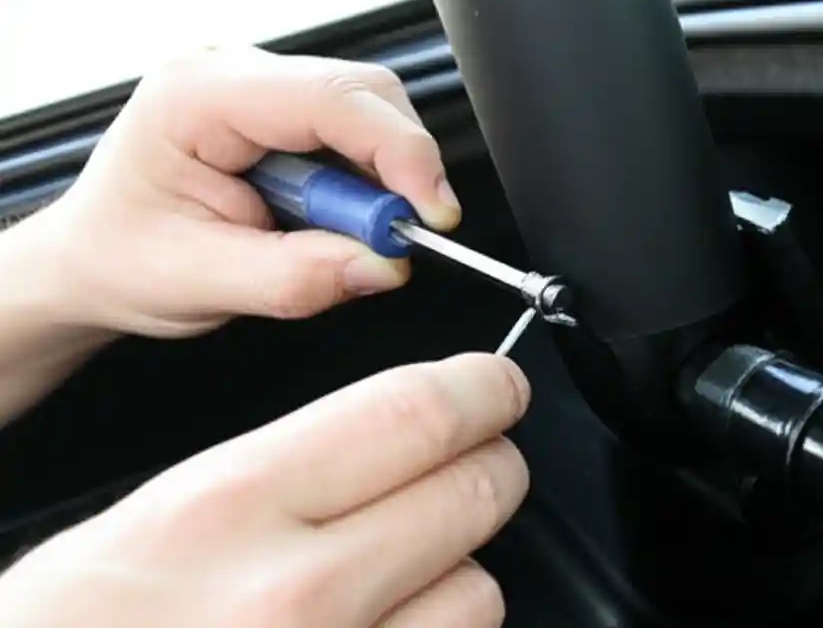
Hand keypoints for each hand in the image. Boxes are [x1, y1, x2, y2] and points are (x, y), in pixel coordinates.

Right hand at [0, 353, 529, 627]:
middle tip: (479, 460)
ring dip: (461, 569)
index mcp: (230, 509)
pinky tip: (387, 627)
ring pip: (479, 592)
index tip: (494, 386)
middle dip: (492, 465)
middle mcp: (296, 596)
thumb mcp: (159, 517)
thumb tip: (400, 430)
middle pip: (474, 494)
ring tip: (405, 570)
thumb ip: (287, 465)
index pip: (415, 415)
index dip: (482, 389)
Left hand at [30, 45, 460, 337]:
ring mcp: (263, 89)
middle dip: (399, 171)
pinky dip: (365, 188)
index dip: (400, 152)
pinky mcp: (285, 116)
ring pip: (371, 116)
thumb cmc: (121, 259)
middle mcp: (235, 73)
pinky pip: (356, 139)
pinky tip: (329, 222)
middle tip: (395, 241)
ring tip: (341, 241)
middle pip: (366, 95)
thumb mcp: (201, 282)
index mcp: (199, 95)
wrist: (90, 260)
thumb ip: (296, 276)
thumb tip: (385, 264)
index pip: (332, 99)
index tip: (432, 215)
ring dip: (380, 185)